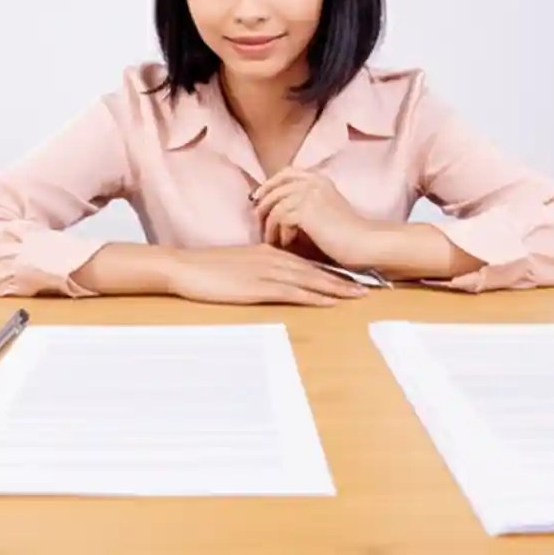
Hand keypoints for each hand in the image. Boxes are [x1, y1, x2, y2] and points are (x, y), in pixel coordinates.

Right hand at [164, 244, 367, 305]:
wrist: (184, 267)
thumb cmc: (205, 268)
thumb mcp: (236, 264)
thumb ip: (256, 268)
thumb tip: (269, 278)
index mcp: (268, 252)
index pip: (307, 260)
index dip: (332, 269)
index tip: (354, 276)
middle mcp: (273, 259)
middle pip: (316, 269)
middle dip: (344, 278)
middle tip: (370, 285)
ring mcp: (267, 272)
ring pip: (311, 279)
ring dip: (337, 287)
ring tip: (360, 295)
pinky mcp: (258, 287)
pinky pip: (293, 292)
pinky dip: (315, 296)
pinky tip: (331, 302)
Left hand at [252, 168, 370, 265]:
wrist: (365, 244)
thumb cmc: (346, 235)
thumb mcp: (323, 212)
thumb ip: (302, 204)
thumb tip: (270, 208)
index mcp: (319, 179)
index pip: (286, 172)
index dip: (269, 184)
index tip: (258, 199)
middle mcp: (314, 182)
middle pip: (275, 188)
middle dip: (263, 206)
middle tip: (258, 223)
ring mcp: (310, 194)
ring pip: (274, 205)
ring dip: (269, 225)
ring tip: (271, 241)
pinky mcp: (306, 210)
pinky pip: (280, 219)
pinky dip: (279, 234)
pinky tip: (285, 245)